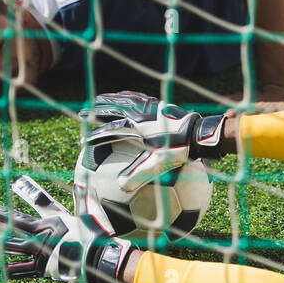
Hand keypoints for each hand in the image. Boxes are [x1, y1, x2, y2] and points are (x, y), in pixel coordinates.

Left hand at [0, 175, 132, 282]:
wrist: (99, 259)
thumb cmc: (95, 235)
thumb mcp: (91, 213)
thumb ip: (83, 197)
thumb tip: (82, 181)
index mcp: (50, 225)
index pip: (21, 217)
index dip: (4, 213)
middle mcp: (41, 240)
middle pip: (14, 233)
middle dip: (0, 228)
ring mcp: (40, 255)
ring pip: (16, 251)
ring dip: (2, 247)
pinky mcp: (44, 270)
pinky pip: (24, 271)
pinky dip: (15, 270)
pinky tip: (6, 271)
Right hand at [81, 91, 226, 189]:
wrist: (199, 134)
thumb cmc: (179, 151)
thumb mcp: (158, 166)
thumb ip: (138, 175)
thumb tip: (122, 186)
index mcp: (137, 127)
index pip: (110, 130)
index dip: (96, 136)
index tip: (84, 141)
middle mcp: (141, 113)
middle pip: (114, 108)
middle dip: (97, 110)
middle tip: (84, 112)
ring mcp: (151, 106)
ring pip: (126, 99)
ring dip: (112, 100)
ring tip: (101, 99)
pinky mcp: (160, 104)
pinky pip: (139, 97)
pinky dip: (129, 96)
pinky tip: (128, 96)